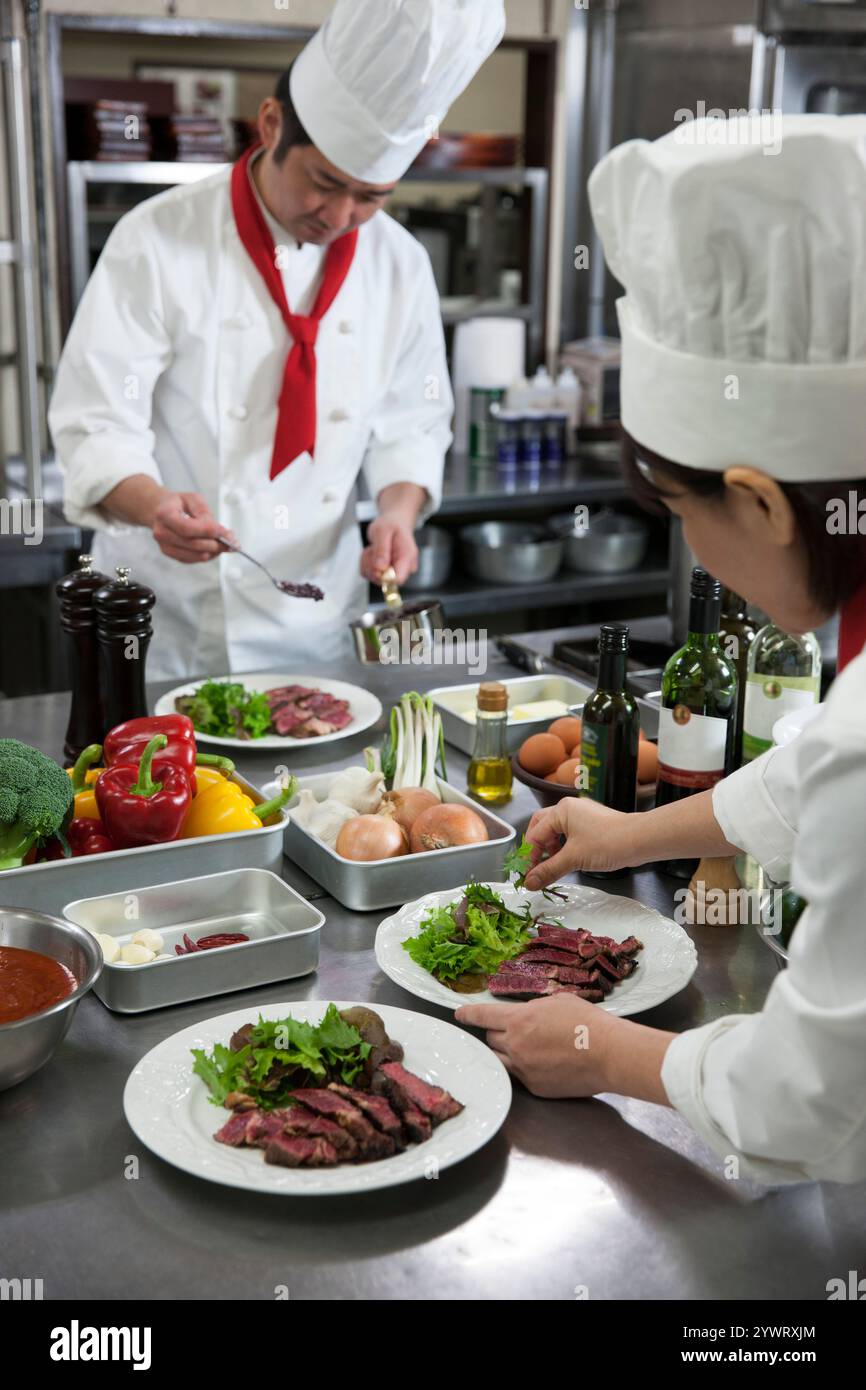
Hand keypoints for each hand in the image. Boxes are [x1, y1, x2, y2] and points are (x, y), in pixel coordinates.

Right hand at [151, 492, 234, 563]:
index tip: (226, 532)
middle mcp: (161, 533)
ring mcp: (165, 546)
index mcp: (164, 514)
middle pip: (193, 544)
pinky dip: (208, 555)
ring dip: (214, 551)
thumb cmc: (178, 504)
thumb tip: (222, 532)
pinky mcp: (171, 555)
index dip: (209, 531)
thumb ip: (206, 514)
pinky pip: (194, 559)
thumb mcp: (193, 499)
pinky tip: (215, 547)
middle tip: (232, 541)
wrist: (160, 510)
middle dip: (216, 544)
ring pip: (195, 555)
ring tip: (225, 543)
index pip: (188, 528)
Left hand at [361, 514, 418, 585]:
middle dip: (372, 565)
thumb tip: (380, 569)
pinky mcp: (385, 573)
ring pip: (373, 577)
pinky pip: (368, 574)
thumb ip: (382, 550)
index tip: (376, 563)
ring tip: (374, 548)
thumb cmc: (392, 524)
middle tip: (374, 548)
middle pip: (384, 581)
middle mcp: (404, 568)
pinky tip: (373, 552)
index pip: (398, 579)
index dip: (383, 576)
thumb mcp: (383, 530)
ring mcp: (395, 572)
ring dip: (367, 562)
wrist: (395, 522)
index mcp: (407, 558)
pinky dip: (365, 563)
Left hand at [455, 994, 673, 1103]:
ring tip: (524, 1048)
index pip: (482, 1016)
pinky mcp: (534, 1088)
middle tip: (515, 1030)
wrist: (608, 1053)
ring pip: (500, 1059)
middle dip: (498, 1032)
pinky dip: (524, 1068)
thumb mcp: (557, 1002)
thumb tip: (526, 1014)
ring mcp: (523, 1070)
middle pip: (490, 1039)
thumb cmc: (587, 1022)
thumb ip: (534, 1008)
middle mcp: (515, 1046)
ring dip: (506, 1052)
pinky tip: (542, 1063)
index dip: (468, 1015)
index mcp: (519, 1020)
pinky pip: (519, 1076)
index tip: (459, 1015)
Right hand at [523, 798, 636, 889]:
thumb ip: (548, 870)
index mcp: (561, 811)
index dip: (529, 857)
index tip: (528, 876)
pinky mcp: (592, 823)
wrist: (640, 840)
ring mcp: (582, 814)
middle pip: (541, 826)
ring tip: (552, 865)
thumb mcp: (573, 858)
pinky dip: (564, 847)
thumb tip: (528, 883)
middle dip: (536, 847)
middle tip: (535, 866)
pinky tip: (567, 860)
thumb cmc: (607, 843)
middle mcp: (569, 808)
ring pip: (556, 830)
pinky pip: (569, 834)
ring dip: (550, 848)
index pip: (535, 834)